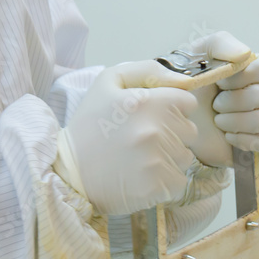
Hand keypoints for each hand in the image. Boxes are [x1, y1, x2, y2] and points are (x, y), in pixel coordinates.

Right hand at [58, 60, 198, 215]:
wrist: (69, 172)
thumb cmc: (90, 125)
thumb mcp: (109, 82)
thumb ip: (148, 70)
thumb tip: (184, 80)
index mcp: (148, 102)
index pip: (188, 103)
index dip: (173, 109)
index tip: (154, 118)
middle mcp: (155, 130)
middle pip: (189, 132)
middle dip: (173, 134)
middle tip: (144, 141)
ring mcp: (156, 161)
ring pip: (185, 157)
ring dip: (169, 159)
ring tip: (142, 159)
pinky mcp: (156, 188)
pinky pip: (178, 182)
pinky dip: (165, 182)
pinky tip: (143, 177)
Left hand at [185, 32, 258, 165]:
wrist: (197, 120)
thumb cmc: (204, 84)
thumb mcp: (203, 56)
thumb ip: (220, 45)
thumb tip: (244, 52)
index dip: (240, 79)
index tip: (220, 83)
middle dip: (233, 103)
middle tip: (217, 105)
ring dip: (236, 122)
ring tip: (220, 120)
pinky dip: (244, 140)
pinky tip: (230, 135)